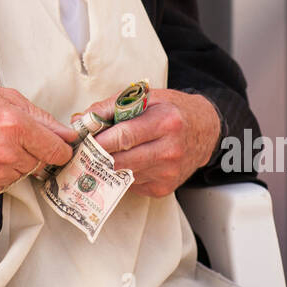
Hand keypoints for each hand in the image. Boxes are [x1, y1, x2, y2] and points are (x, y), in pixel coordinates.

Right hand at [0, 81, 77, 200]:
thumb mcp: (4, 96)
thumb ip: (40, 117)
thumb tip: (66, 134)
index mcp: (16, 126)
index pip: (57, 151)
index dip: (59, 148)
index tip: (56, 146)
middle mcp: (7, 153)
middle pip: (39, 164)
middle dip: (30, 152)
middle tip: (8, 138)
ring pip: (22, 176)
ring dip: (14, 164)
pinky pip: (3, 186)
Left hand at [87, 88, 221, 198]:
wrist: (205, 131)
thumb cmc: (172, 110)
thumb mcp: (147, 97)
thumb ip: (112, 106)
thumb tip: (81, 120)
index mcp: (166, 122)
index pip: (125, 136)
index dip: (100, 141)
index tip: (84, 140)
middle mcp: (170, 150)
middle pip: (121, 160)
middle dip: (98, 155)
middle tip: (83, 150)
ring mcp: (168, 173)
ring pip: (123, 173)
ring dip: (107, 166)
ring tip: (100, 153)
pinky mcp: (164, 188)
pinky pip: (132, 183)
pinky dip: (123, 173)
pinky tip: (125, 161)